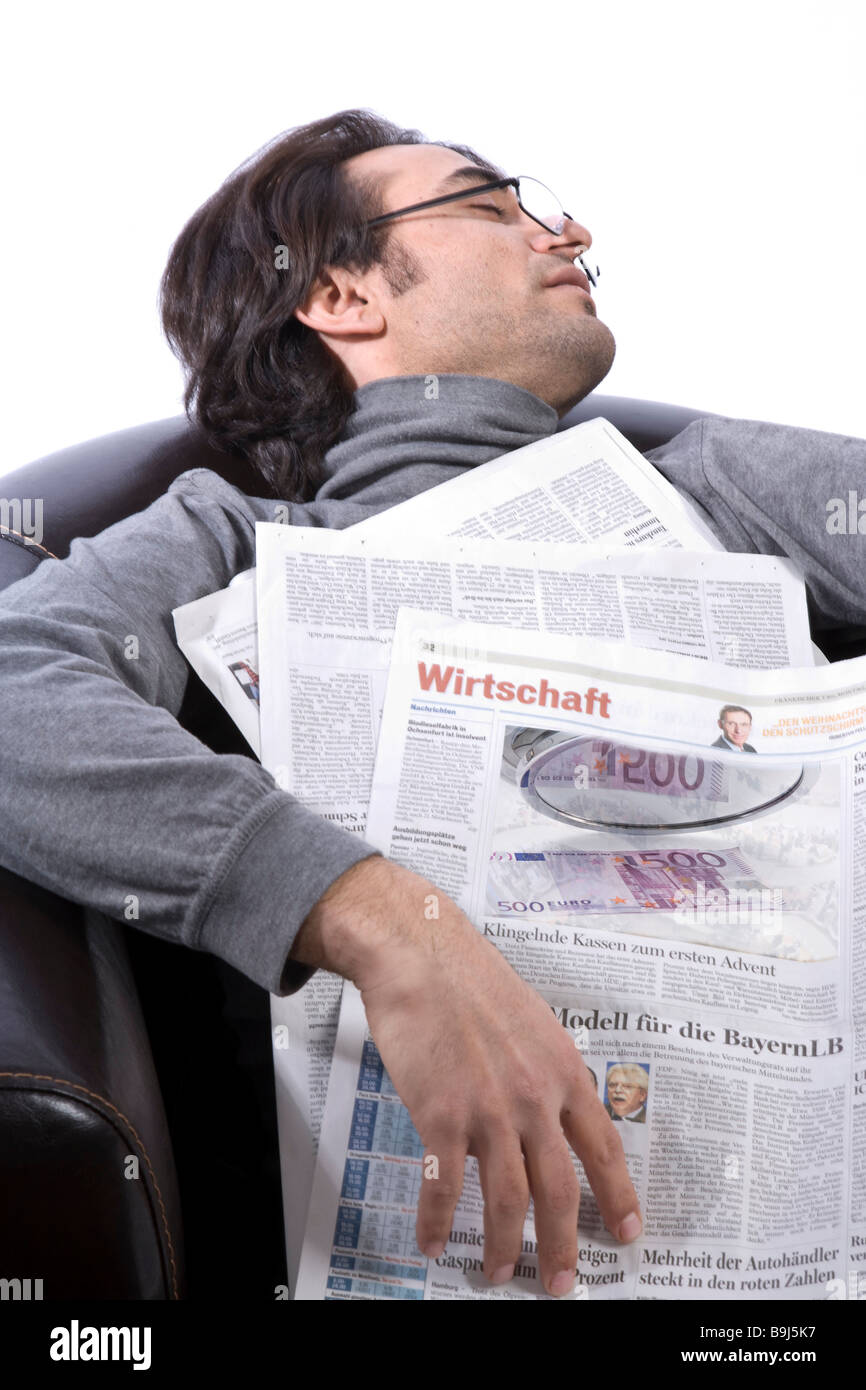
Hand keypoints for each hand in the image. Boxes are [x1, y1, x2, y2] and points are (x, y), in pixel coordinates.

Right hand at [292, 855, 641, 1296]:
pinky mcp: (441, 1112)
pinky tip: (433, 1239)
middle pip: (561, 1189)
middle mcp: (535, 1095)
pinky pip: (444, 1185)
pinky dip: (438, 1220)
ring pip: (508, 1199)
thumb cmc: (471, 979)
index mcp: (563, 1070)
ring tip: (498, 1272)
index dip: (620, 1196)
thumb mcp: (532, 1020)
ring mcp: (489, 1107)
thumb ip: (546, 1069)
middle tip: (563, 1284)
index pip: (605, 1147)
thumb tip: (552, 1110)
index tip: (629, 1232)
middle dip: (565, 1245)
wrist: (421, 952)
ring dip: (504, 1245)